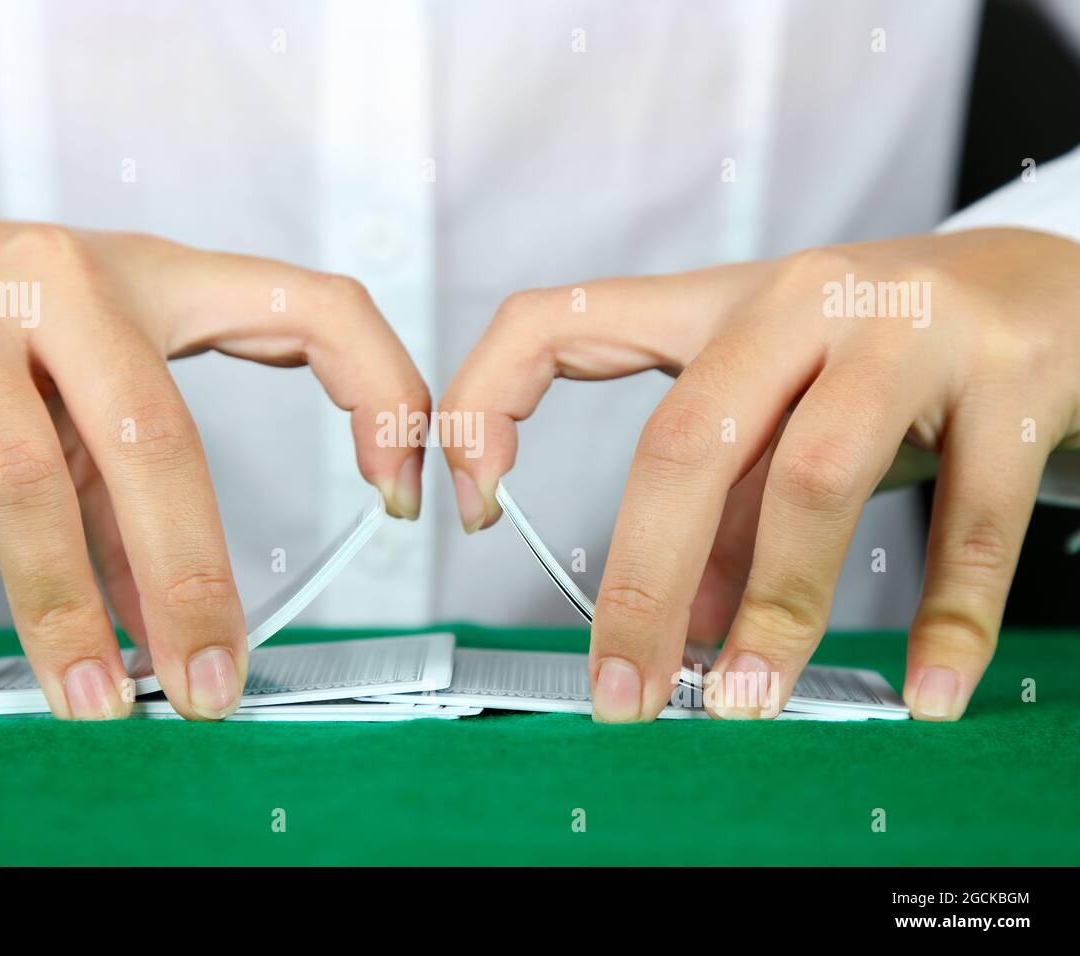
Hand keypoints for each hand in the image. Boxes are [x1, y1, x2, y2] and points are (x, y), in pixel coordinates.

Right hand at [0, 211, 427, 719]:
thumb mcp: (85, 389)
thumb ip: (133, 491)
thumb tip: (167, 620)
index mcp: (152, 277)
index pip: (311, 305)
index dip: (380, 394)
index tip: (400, 499)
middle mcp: (59, 279)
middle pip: (156, 436)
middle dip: (192, 577)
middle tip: (210, 687)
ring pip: (26, 482)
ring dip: (68, 612)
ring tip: (94, 705)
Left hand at [442, 228, 1079, 720]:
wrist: (1051, 287)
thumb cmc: (886, 357)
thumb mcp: (785, 416)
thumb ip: (727, 510)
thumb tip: (683, 623)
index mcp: (719, 307)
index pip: (558, 321)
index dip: (487, 404)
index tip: (469, 509)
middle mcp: (800, 302)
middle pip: (684, 440)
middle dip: (641, 581)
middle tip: (626, 691)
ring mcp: (909, 330)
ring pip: (814, 477)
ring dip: (774, 609)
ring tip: (747, 703)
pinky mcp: (1014, 376)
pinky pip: (968, 519)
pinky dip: (944, 618)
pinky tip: (925, 692)